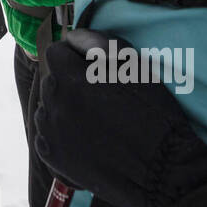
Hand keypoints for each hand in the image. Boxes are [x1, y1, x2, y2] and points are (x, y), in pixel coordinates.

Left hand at [32, 29, 206, 206]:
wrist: (161, 171)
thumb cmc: (153, 114)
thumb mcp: (134, 67)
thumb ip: (99, 43)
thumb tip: (73, 35)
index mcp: (71, 77)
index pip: (56, 52)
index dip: (74, 56)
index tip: (91, 67)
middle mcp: (54, 103)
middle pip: (52, 80)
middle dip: (69, 81)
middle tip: (97, 96)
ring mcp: (50, 132)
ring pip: (47, 107)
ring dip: (63, 107)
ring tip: (91, 119)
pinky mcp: (53, 157)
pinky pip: (45, 135)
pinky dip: (59, 134)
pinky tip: (83, 139)